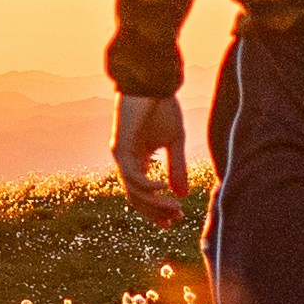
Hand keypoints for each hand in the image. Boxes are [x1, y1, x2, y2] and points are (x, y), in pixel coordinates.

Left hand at [113, 88, 190, 228]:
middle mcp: (126, 161)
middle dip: (157, 212)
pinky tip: (164, 189)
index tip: (175, 221)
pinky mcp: (121, 147)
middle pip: (137, 198)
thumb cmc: (162, 107)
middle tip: (176, 220)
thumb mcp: (175, 142)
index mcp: (137, 160)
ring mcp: (121, 155)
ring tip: (175, 208)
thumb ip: (176, 168)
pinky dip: (148, 186)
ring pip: (134, 191)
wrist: (153, 82)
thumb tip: (182, 195)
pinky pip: (133, 176)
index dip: (158, 210)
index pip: (142, 194)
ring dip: (155, 203)